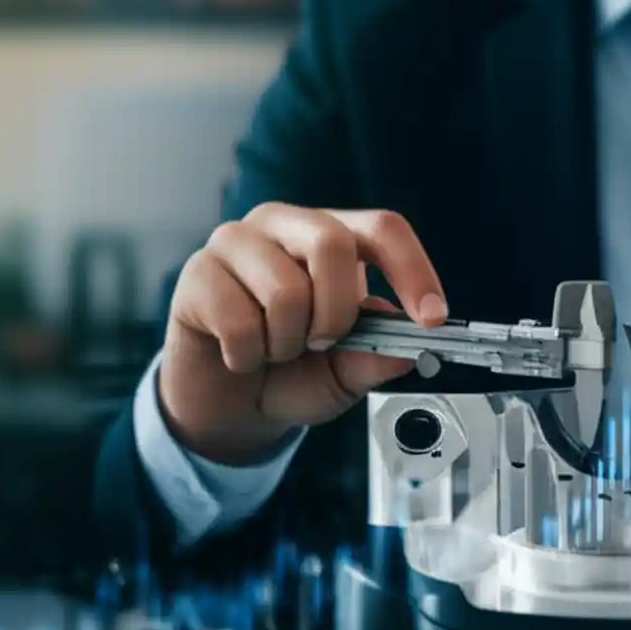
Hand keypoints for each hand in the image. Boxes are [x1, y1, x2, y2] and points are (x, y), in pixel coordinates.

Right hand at [160, 203, 445, 462]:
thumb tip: (408, 349)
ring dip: (288, 343)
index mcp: (331, 237)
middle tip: (322, 342)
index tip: (432, 317)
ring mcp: (235, 243)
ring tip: (275, 350)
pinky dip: (249, 356)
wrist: (229, 403)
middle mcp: (284, 226)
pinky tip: (242, 356)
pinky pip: (240, 322)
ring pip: (285, 290)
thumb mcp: (347, 374)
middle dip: (338, 311)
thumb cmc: (291, 373)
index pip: (382, 229)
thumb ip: (376, 358)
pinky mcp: (197, 273)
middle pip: (331, 243)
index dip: (412, 270)